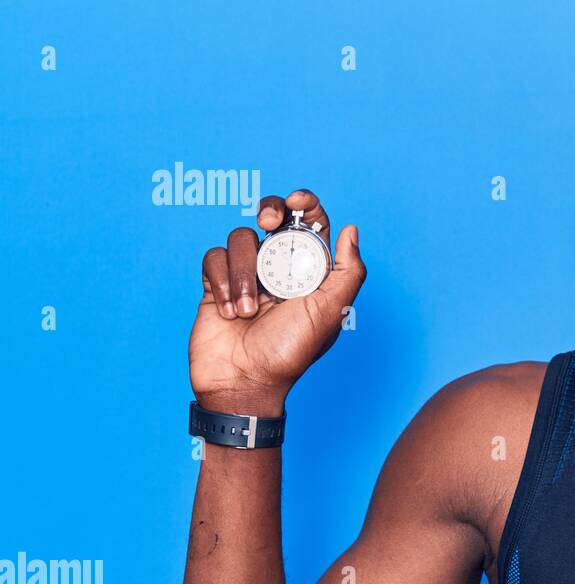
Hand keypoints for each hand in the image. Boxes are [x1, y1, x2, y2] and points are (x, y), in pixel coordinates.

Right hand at [189, 189, 365, 413]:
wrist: (244, 381)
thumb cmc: (291, 352)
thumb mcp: (330, 312)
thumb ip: (347, 271)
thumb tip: (351, 230)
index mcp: (311, 270)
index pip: (311, 222)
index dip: (306, 203)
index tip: (297, 202)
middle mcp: (280, 266)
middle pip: (273, 214)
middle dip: (270, 208)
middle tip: (268, 221)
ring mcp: (247, 273)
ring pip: (241, 238)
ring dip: (245, 273)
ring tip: (249, 311)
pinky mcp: (216, 283)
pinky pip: (214, 258)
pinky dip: (221, 282)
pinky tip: (229, 312)